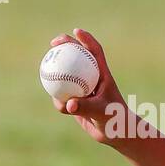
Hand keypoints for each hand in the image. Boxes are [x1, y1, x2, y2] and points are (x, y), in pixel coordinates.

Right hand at [48, 29, 130, 143]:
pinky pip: (62, 96)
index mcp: (102, 75)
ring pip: (66, 75)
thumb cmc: (116, 120)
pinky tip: (62, 108)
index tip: (76, 31)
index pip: (95, 52)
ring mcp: (83, 89)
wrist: (117, 134)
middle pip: (77, 57)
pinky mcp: (77, 101)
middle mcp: (92, 79)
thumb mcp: (102, 112)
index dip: (87, 39)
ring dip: (56, 70)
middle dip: (65, 45)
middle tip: (53, 43)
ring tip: (47, 72)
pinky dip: (59, 100)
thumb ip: (85, 107)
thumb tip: (67, 104)